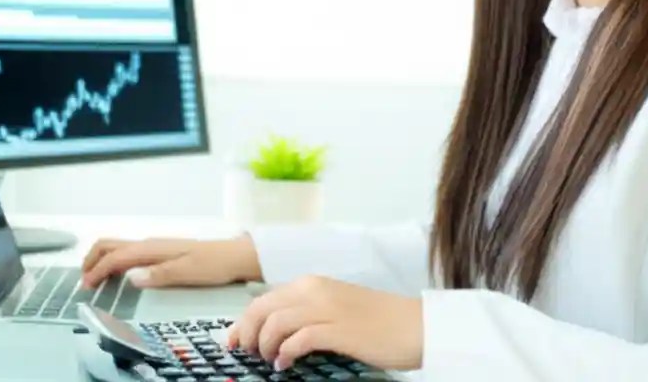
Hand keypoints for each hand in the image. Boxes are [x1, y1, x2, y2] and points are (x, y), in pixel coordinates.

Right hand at [80, 235, 261, 288]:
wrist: (234, 256)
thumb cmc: (212, 265)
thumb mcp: (186, 272)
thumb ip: (158, 274)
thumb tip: (131, 277)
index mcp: (152, 248)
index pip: (115, 256)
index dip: (97, 270)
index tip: (86, 287)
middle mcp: (150, 244)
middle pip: (110, 244)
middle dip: (92, 260)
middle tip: (84, 282)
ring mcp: (155, 246)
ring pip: (118, 247)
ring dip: (101, 260)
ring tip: (94, 279)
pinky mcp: (160, 251)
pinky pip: (129, 252)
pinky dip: (114, 261)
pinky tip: (117, 274)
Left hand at [227, 275, 422, 371]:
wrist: (414, 325)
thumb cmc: (378, 321)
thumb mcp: (336, 307)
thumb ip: (307, 312)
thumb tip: (275, 331)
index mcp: (313, 284)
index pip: (265, 299)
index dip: (243, 321)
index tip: (233, 340)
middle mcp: (316, 290)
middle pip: (263, 308)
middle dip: (246, 332)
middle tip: (245, 352)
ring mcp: (327, 309)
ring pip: (275, 322)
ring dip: (265, 344)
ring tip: (268, 360)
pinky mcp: (339, 330)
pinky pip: (298, 339)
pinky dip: (285, 353)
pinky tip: (285, 365)